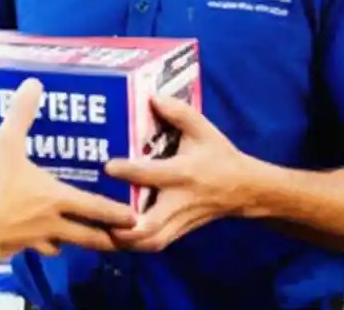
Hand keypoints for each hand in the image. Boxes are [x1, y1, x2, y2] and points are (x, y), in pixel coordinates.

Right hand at [0, 78, 137, 257]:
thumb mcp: (5, 144)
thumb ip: (20, 114)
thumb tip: (34, 84)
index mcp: (56, 198)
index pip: (95, 207)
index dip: (117, 213)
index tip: (136, 220)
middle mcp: (51, 223)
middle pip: (86, 236)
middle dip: (106, 239)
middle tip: (123, 242)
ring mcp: (31, 240)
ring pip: (61, 246)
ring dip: (74, 244)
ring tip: (79, 241)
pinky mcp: (10, 248)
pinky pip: (31, 248)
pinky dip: (38, 246)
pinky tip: (32, 241)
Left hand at [105, 95, 258, 251]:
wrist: (244, 189)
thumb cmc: (218, 156)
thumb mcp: (203, 129)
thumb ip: (178, 112)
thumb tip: (152, 97)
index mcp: (184, 174)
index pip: (153, 175)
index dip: (129, 172)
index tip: (108, 166)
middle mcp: (179, 201)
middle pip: (151, 225)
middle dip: (123, 225)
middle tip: (99, 214)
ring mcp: (180, 221)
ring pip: (151, 242)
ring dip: (126, 241)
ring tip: (102, 229)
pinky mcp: (180, 231)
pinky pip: (155, 245)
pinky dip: (135, 244)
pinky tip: (116, 235)